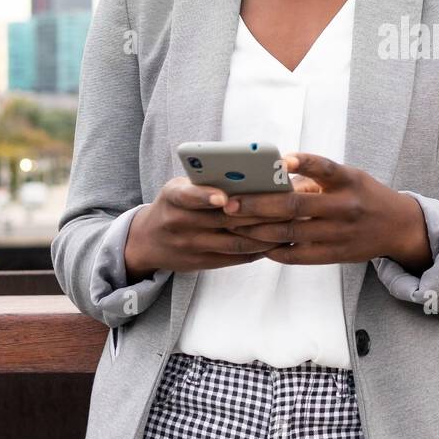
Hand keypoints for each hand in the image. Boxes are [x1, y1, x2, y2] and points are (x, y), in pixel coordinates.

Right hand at [123, 174, 319, 278]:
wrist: (147, 241)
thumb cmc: (175, 204)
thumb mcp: (180, 187)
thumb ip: (206, 182)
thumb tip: (253, 175)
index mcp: (174, 197)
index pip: (189, 196)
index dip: (206, 196)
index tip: (224, 196)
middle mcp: (180, 223)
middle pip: (225, 220)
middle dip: (259, 212)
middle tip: (288, 204)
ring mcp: (192, 246)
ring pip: (235, 242)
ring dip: (266, 234)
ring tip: (291, 224)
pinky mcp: (202, 263)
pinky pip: (236, 257)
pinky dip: (259, 249)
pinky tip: (278, 241)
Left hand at [221, 153, 432, 270]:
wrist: (398, 227)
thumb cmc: (363, 195)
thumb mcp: (349, 178)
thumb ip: (316, 179)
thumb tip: (270, 181)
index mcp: (348, 180)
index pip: (324, 167)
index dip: (303, 162)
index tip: (281, 160)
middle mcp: (345, 206)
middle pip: (295, 205)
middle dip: (258, 205)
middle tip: (229, 203)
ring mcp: (340, 232)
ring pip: (291, 232)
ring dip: (258, 229)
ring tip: (234, 224)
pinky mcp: (336, 254)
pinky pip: (299, 255)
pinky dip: (276, 250)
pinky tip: (258, 245)